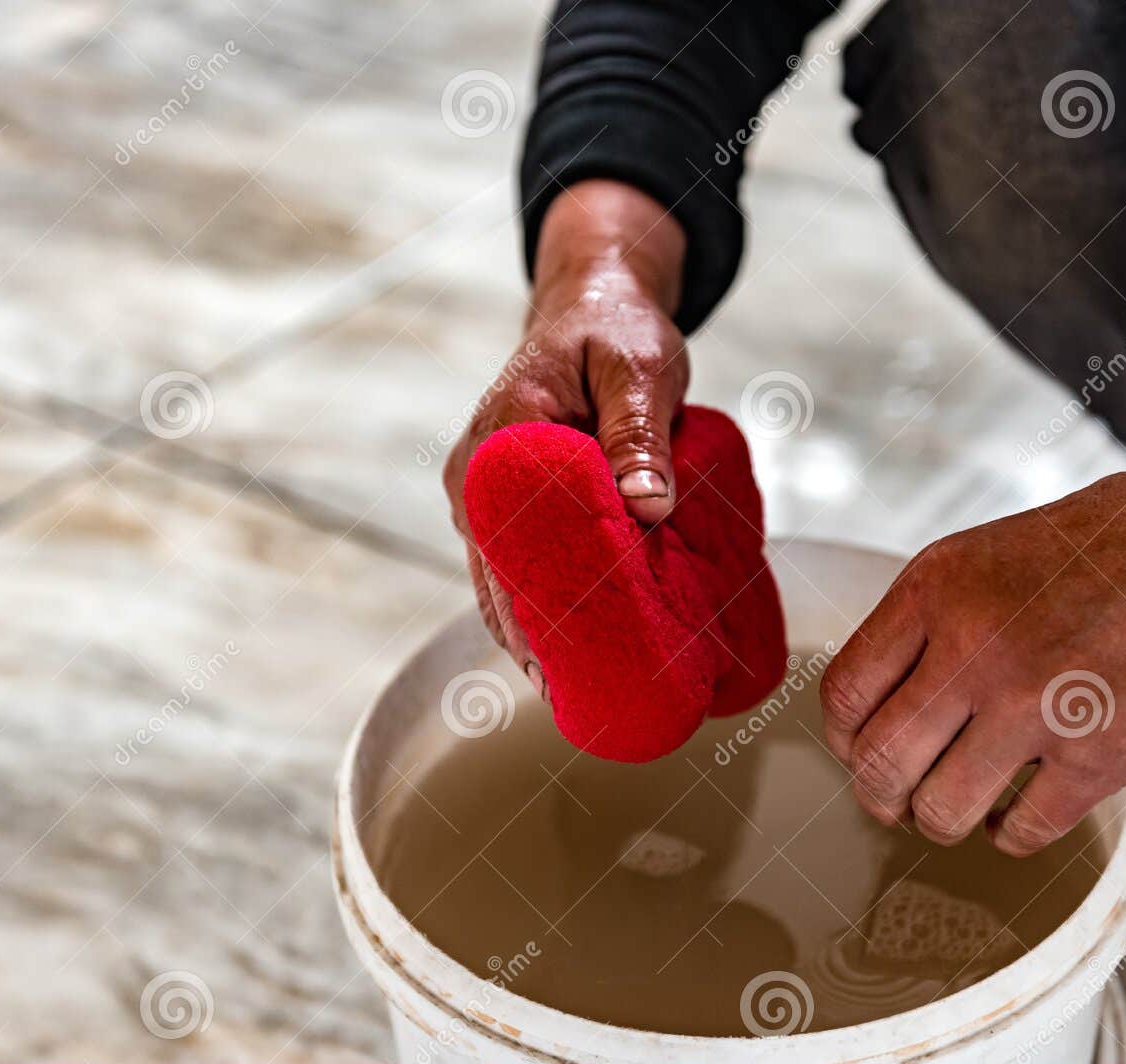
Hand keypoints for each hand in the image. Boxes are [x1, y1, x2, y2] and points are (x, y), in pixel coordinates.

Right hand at [444, 180, 687, 697]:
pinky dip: (535, 605)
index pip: (504, 544)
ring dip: (529, 632)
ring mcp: (485, 491)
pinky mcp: (507, 502)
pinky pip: (513, 564)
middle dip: (528, 640)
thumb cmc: (616, 329)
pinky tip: (564, 652)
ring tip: (569, 695)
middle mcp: (476, 473)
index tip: (558, 664)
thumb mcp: (641, 368)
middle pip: (492, 576)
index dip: (527, 611)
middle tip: (573, 700)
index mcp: (501, 440)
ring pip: (497, 579)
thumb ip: (641, 433)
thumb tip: (648, 509)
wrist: (593, 301)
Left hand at [820, 436, 1125, 854]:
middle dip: (882, 797)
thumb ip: (930, 622)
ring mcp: (1036, 705)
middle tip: (898, 801)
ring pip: (941, 811)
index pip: (843, 693)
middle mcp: (975, 647)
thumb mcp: (990, 554)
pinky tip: (1024, 810)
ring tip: (961, 808)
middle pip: (879, 765)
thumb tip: (877, 705)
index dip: (845, 739)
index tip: (862, 750)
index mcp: (936, 589)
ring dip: (942, 822)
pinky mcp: (1100, 756)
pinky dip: (1012, 834)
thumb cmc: (1113, 544)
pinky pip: (1021, 831)